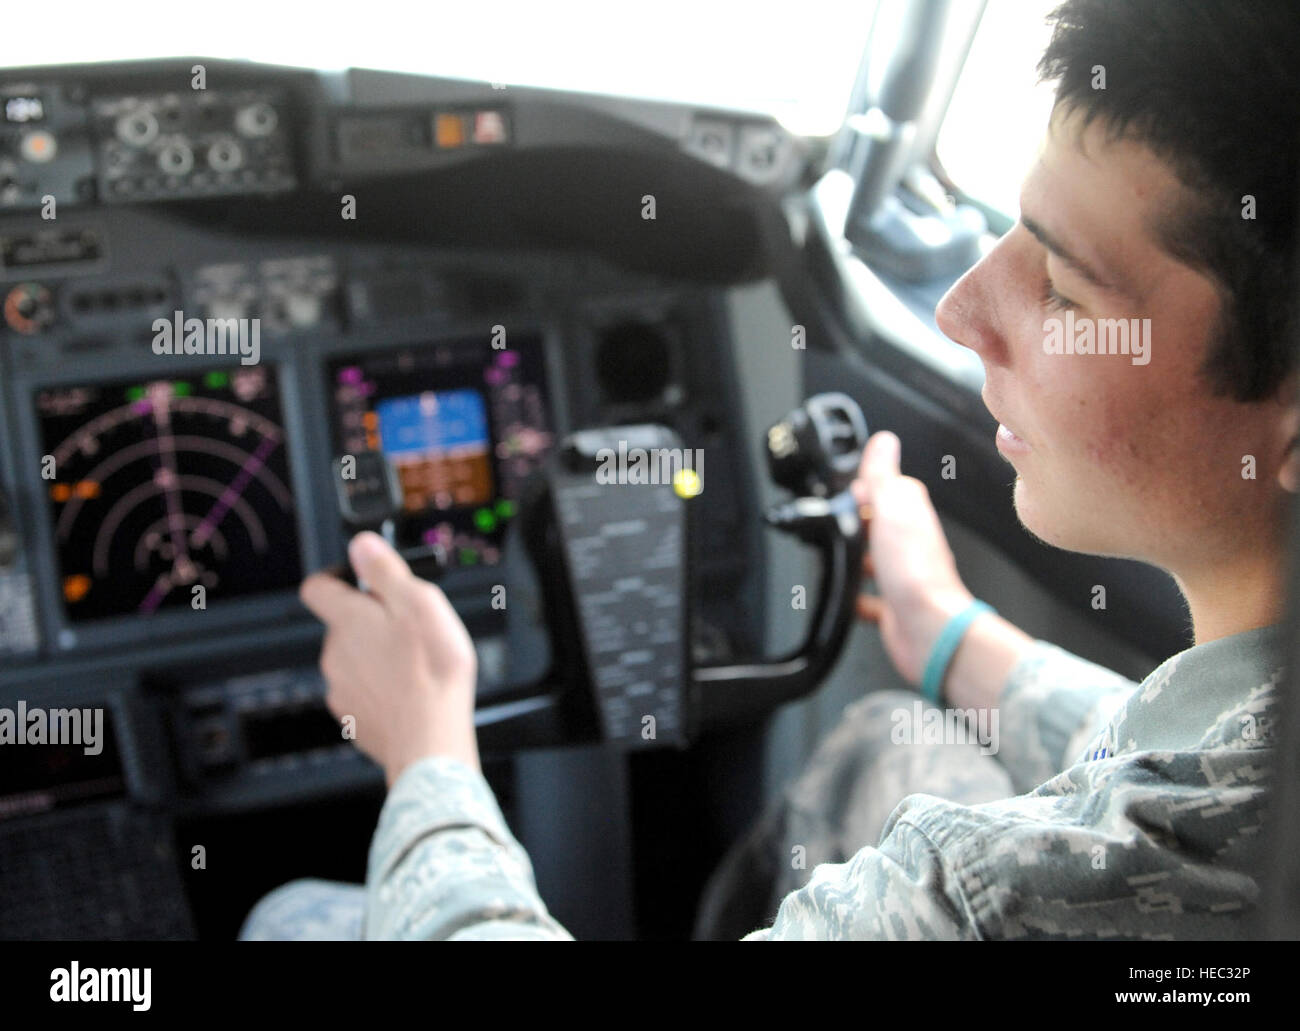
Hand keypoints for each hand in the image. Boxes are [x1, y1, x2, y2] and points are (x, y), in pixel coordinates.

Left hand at [299, 531, 479, 785]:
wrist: (430, 738)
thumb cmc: (431, 672)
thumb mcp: (419, 602)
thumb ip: (385, 569)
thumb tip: (361, 545)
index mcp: (347, 620)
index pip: (317, 587)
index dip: (337, 578)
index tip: (360, 579)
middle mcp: (334, 654)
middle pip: (344, 626)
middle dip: (372, 622)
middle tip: (410, 628)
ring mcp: (340, 689)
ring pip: (355, 660)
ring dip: (378, 657)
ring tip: (416, 664)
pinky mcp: (352, 719)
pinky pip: (363, 693)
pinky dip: (382, 689)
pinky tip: (410, 692)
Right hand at [851, 431, 974, 685]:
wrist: (928, 626)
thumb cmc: (915, 571)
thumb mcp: (893, 508)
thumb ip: (884, 476)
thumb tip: (883, 442)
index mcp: (912, 514)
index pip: (889, 489)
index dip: (867, 485)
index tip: (845, 484)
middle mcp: (910, 543)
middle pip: (880, 524)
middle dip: (856, 520)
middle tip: (832, 517)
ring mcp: (902, 574)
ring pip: (875, 558)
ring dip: (856, 555)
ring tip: (833, 552)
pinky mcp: (894, 605)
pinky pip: (870, 596)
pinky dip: (855, 595)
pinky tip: (844, 596)